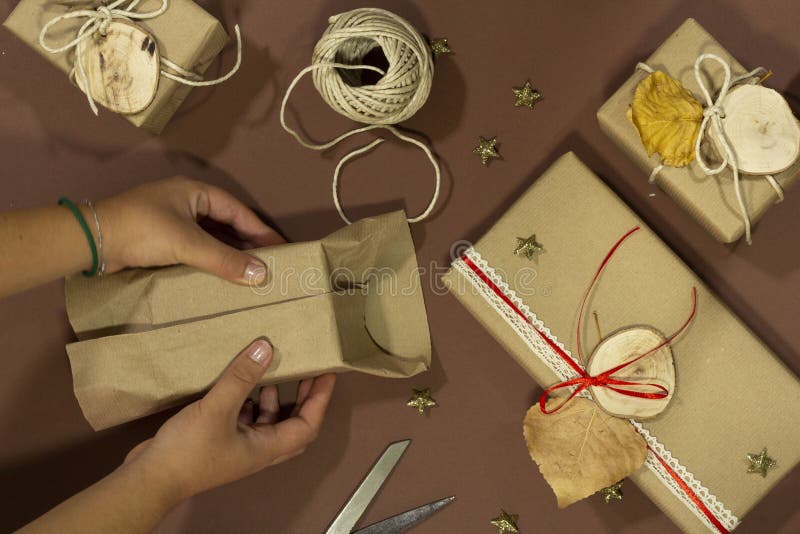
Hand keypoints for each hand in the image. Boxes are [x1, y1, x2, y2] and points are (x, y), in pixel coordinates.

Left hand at [95, 177, 283, 283]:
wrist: (90, 241)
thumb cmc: (142, 230)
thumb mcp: (188, 244)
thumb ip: (225, 259)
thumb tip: (261, 274)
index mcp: (195, 192)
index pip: (238, 212)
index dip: (261, 231)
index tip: (281, 249)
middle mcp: (185, 203)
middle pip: (226, 223)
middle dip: (247, 244)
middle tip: (269, 264)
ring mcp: (171, 221)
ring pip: (210, 237)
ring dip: (228, 253)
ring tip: (249, 273)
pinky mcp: (159, 240)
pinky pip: (195, 249)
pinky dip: (210, 260)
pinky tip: (219, 276)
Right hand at [124, 339, 335, 499]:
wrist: (150, 478)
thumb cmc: (188, 451)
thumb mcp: (218, 408)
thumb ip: (242, 377)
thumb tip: (266, 348)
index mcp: (266, 448)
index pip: (308, 424)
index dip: (320, 399)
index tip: (327, 374)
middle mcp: (258, 450)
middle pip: (293, 424)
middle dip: (303, 398)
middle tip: (308, 371)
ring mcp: (239, 447)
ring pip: (268, 421)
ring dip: (273, 399)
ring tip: (272, 371)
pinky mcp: (220, 442)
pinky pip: (245, 420)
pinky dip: (248, 402)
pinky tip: (240, 385)